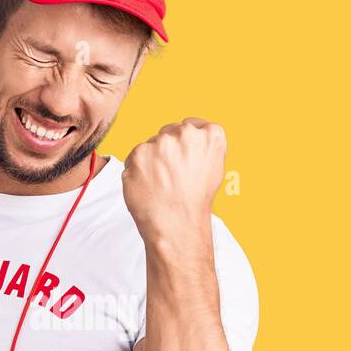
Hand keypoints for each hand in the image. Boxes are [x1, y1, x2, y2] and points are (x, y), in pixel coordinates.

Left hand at [121, 117, 226, 247]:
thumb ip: (204, 147)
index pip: (194, 125)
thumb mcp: (215, 169)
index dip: (186, 143)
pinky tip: (148, 186)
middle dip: (168, 150)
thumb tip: (192, 136)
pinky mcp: (138, 154)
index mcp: (210, 135)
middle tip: (172, 176)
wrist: (177, 225)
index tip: (183, 157)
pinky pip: (135, 158)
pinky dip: (137, 171)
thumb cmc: (195, 202)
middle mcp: (186, 133)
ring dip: (151, 160)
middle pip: (170, 132)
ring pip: (151, 145)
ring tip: (161, 184)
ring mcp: (160, 142)